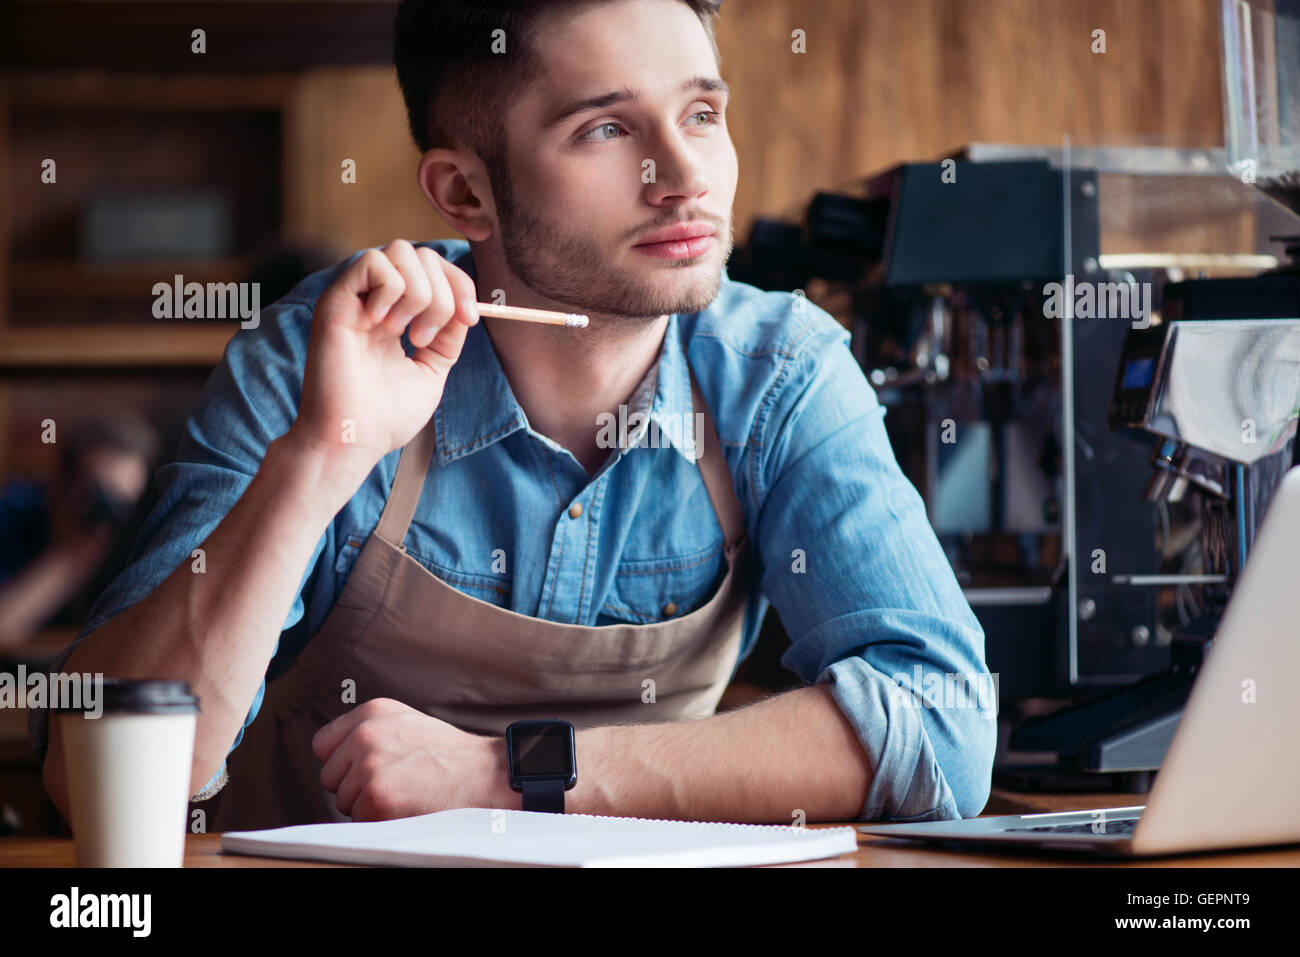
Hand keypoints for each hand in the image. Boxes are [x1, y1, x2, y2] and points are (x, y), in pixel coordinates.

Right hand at [289, 239, 479, 480]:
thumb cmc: (386, 415)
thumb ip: (448, 336)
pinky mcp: (335, 301)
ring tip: (405, 334)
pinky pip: (372, 262)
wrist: (354, 439)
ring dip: (418, 292)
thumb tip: (465, 307)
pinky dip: (391, 289)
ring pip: (400, 250)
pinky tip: (382, 325)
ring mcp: (355, 298)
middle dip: (443, 291)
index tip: (470, 319)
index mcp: (398, 313)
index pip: (435, 270)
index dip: (461, 285)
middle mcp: (376, 300)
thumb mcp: (432, 370)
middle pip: (422, 254)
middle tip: (426, 338)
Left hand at [313, 698, 507, 820]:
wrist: (487, 776)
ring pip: (343, 802)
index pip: (323, 744)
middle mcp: (366, 734)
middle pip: (329, 777)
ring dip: (368, 806)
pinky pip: (358, 821)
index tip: (362, 770)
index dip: (341, 763)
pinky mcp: (375, 797)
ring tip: (405, 794)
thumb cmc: (452, 757)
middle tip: (393, 785)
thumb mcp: (407, 725)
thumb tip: (338, 761)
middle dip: (353, 787)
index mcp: (372, 713)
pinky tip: (408, 807)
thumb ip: (370, 734)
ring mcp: (369, 765)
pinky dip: (380, 822)